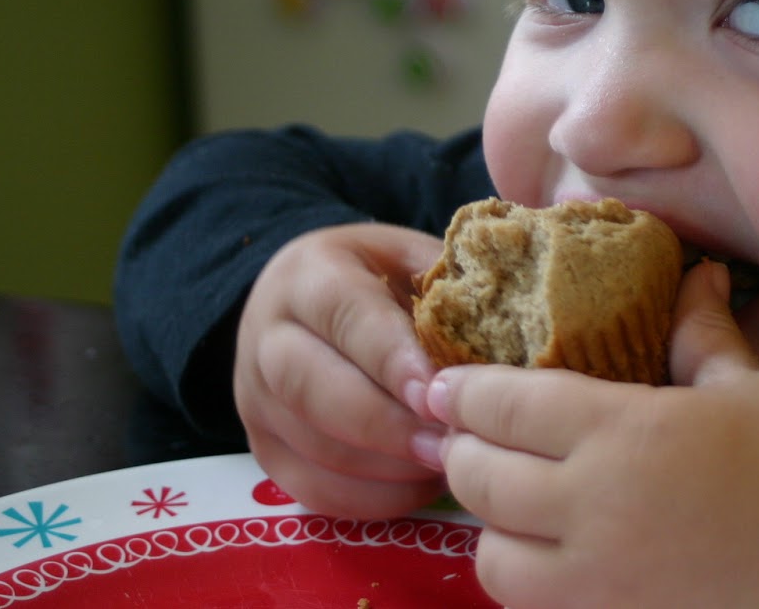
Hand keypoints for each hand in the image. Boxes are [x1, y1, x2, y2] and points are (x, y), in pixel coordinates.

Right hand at [234, 222, 447, 518]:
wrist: (306, 298)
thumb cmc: (378, 278)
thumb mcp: (410, 258)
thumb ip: (445, 290)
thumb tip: (503, 344)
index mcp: (308, 274)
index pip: (346, 317)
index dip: (393, 359)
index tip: (440, 392)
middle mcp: (267, 335)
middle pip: (314, 389)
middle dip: (388, 424)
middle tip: (449, 443)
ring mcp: (255, 397)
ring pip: (313, 445)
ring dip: (385, 467)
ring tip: (446, 465)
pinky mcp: (264, 449)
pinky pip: (312, 489)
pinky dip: (369, 499)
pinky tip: (419, 486)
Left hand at [419, 261, 758, 607]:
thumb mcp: (750, 385)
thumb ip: (697, 331)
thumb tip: (693, 276)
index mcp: (623, 431)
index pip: (499, 405)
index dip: (463, 392)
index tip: (448, 386)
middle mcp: (593, 509)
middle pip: (478, 480)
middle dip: (465, 455)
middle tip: (473, 441)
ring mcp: (600, 586)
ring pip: (492, 560)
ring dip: (492, 529)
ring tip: (518, 508)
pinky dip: (532, 584)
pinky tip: (560, 562)